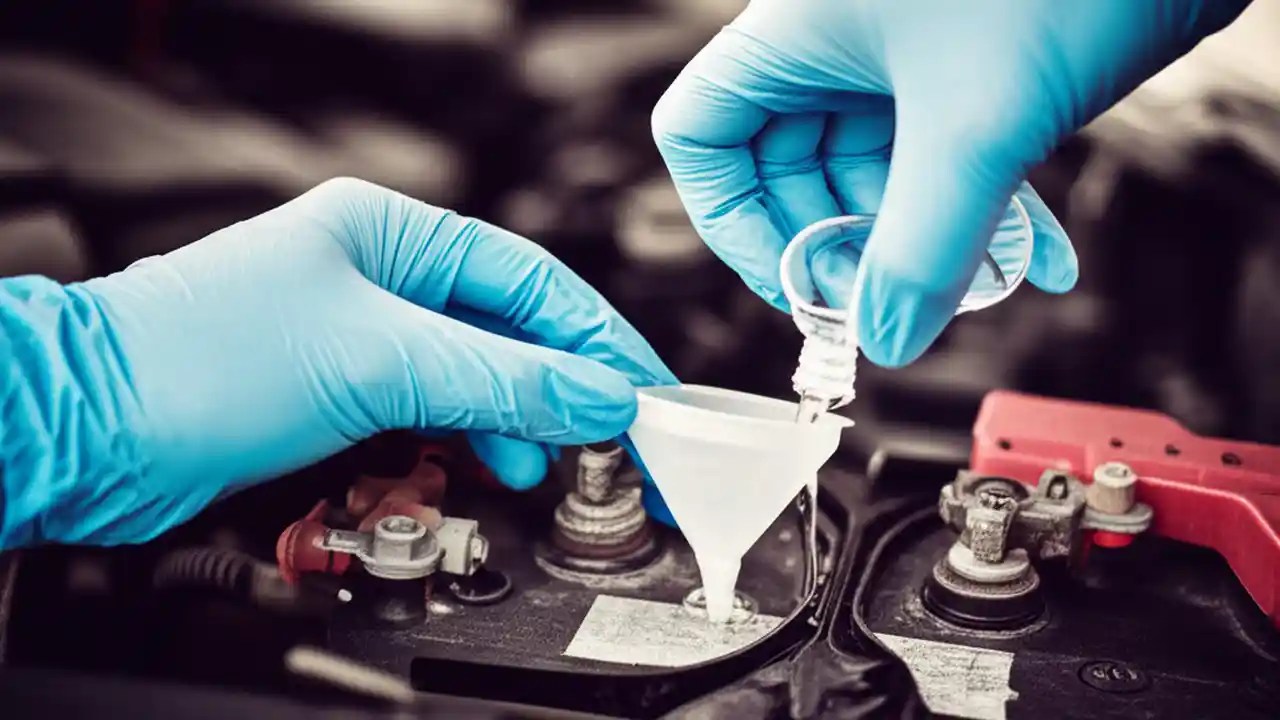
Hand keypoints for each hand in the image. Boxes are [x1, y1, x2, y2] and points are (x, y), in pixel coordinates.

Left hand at [9, 178, 674, 544]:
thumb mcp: (381, 359)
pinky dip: (473, 434)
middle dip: (567, 382)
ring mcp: (361, 333)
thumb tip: (600, 393)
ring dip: (523, 416)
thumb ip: (504, 379)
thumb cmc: (203, 361)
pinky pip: (436, 405)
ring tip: (556, 459)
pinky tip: (497, 459)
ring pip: (476, 372)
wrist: (90, 428)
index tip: (643, 387)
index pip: (528, 279)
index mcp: (391, 231)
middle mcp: (381, 274)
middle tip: (617, 433)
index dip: (595, 336)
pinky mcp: (342, 388)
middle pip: (508, 328)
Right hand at [653, 0, 1248, 365]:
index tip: (792, 283)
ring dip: (918, 241)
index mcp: (799, 29)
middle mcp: (839, 40)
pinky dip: (983, 216)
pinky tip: (1036, 262)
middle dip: (837, 246)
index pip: (705, 133)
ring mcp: (906, 55)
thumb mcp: (978, 124)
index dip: (732, 222)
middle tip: (885, 306)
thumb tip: (890, 341)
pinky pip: (947, 158)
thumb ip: (924, 246)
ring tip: (972, 293)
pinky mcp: (972, 71)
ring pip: (876, 172)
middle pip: (789, 167)